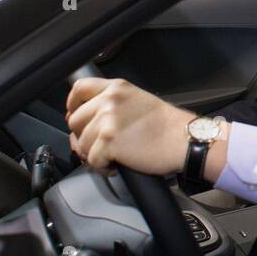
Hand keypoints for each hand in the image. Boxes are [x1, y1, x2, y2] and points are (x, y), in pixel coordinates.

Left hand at [66, 77, 196, 174]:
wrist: (183, 140)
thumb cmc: (166, 125)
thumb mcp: (137, 100)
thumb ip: (111, 104)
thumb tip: (85, 121)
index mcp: (116, 88)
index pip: (79, 88)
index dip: (72, 104)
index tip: (75, 115)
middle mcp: (109, 101)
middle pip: (75, 121)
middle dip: (84, 137)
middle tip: (100, 146)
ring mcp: (107, 121)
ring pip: (82, 144)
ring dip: (94, 155)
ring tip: (113, 157)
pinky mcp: (109, 142)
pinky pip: (93, 160)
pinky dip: (103, 167)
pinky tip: (117, 165)